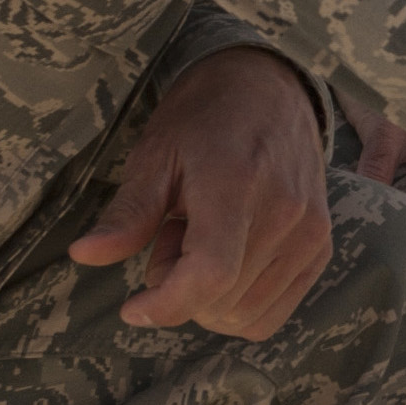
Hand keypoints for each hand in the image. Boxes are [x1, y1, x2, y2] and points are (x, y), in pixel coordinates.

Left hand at [67, 46, 331, 337]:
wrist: (270, 88)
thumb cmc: (204, 119)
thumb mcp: (155, 156)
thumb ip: (128, 213)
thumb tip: (83, 256)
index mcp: (236, 183)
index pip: (210, 273)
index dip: (166, 305)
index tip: (133, 307)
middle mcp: (285, 211)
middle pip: (220, 301)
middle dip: (180, 288)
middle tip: (173, 236)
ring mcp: (310, 231)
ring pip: (244, 315)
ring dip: (210, 297)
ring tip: (206, 241)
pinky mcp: (322, 245)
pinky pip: (274, 314)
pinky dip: (239, 305)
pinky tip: (231, 258)